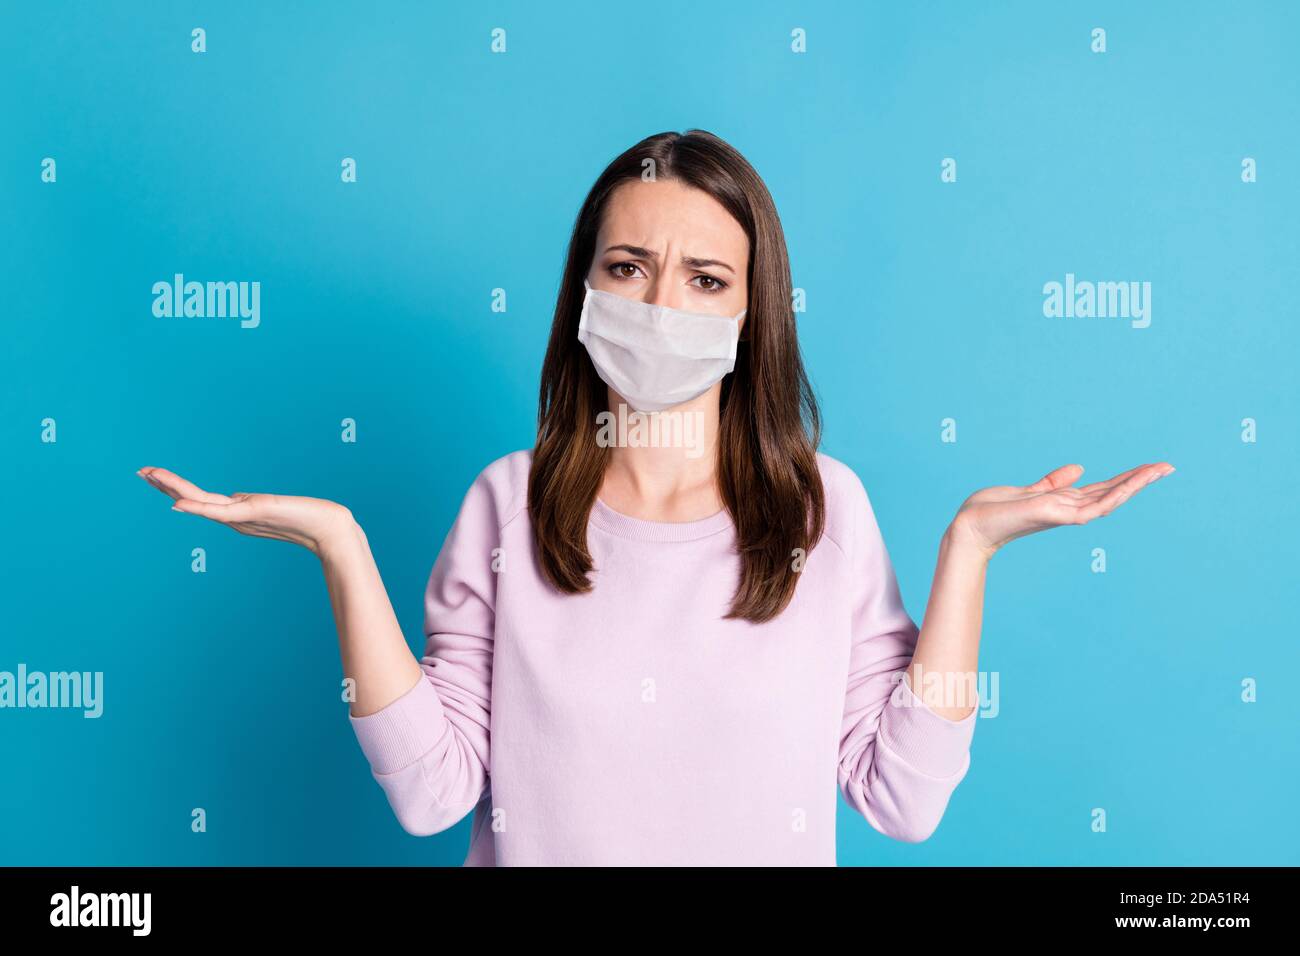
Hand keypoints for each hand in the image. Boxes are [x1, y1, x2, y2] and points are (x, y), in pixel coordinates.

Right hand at [137, 466, 357, 557]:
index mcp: (236, 514)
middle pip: (193, 499)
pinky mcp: (253, 514)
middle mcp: (234, 518)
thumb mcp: (271, 507)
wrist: (330, 530)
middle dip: (166, 485)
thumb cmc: (308, 519)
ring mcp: (241, 518)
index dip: (176, 488)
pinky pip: (219, 511)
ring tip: (150, 476)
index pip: (199, 499)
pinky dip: (197, 508)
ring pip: (200, 502)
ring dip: (173, 490)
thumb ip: (250, 505)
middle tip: (140, 471)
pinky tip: (177, 505)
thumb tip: (237, 498)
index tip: (154, 476)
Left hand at [948, 461, 1174, 559]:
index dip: (1128, 478)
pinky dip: (1110, 497)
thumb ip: (1053, 482)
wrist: (970, 526)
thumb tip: (1078, 468)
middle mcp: (1068, 510)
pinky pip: (1089, 508)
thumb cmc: (993, 511)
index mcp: (1064, 502)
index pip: (1103, 489)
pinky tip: (1128, 487)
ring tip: (1158, 471)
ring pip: (1108, 500)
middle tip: (1169, 466)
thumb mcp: (1029, 490)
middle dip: (1140, 480)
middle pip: (1112, 493)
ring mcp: (1063, 515)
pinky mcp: (1053, 516)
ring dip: (1133, 486)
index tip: (1152, 467)